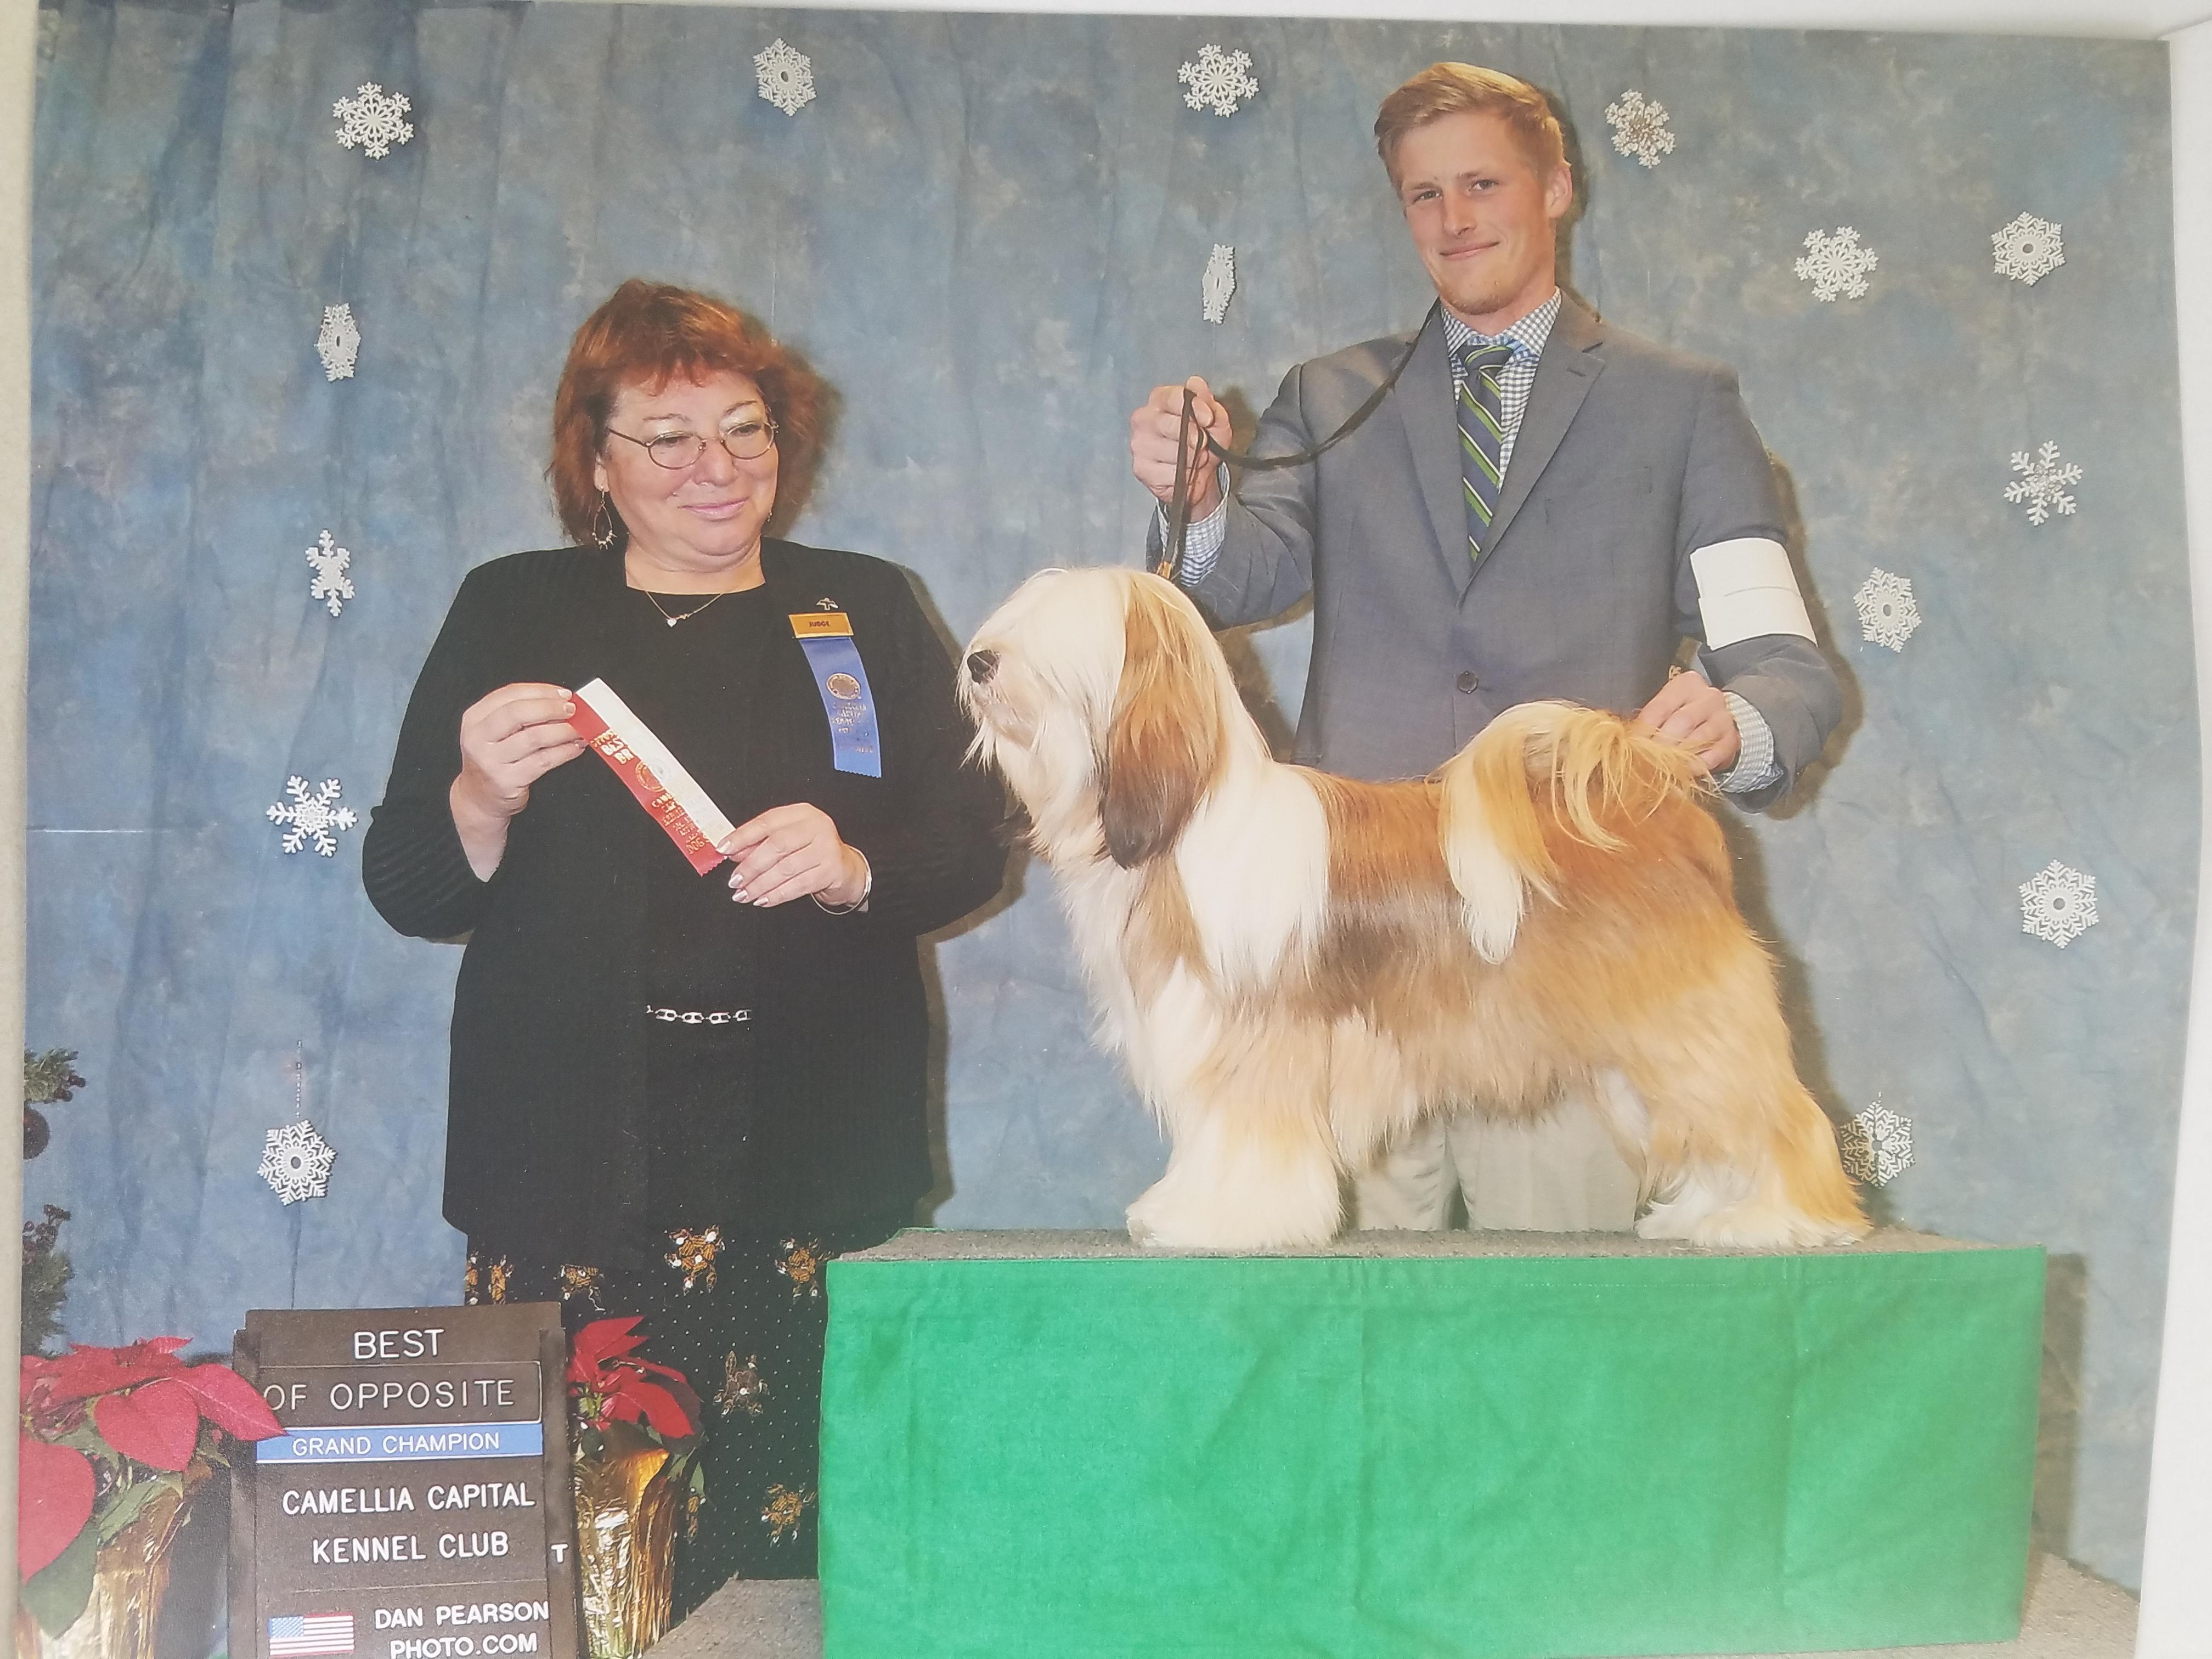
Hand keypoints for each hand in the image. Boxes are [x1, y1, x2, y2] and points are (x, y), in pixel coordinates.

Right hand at [453, 683, 585, 823]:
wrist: (479, 797)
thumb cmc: (494, 759)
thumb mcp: (495, 732)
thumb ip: (520, 714)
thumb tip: (560, 702)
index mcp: (475, 718)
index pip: (509, 694)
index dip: (541, 691)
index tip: (563, 694)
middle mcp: (478, 737)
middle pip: (517, 712)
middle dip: (550, 707)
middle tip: (572, 709)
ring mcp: (491, 760)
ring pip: (533, 737)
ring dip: (562, 730)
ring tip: (579, 729)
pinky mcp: (507, 781)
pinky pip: (543, 761)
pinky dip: (564, 751)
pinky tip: (575, 747)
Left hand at [721, 803, 867, 908]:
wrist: (845, 867)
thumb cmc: (811, 851)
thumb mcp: (787, 841)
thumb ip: (760, 844)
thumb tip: (732, 853)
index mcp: (801, 813)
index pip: (767, 822)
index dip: (742, 836)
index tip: (724, 849)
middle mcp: (817, 826)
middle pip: (777, 845)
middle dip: (751, 865)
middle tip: (734, 880)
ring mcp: (827, 848)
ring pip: (786, 868)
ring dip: (761, 884)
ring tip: (744, 894)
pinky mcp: (832, 871)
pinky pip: (798, 885)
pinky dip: (777, 895)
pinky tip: (763, 900)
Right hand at [1129, 377, 1228, 516]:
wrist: (1199, 475)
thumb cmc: (1204, 442)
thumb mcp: (1215, 419)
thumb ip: (1207, 400)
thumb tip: (1196, 385)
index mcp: (1160, 399)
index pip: (1174, 397)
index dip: (1195, 408)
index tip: (1208, 419)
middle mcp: (1143, 418)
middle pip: (1172, 425)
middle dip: (1195, 437)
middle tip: (1203, 444)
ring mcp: (1139, 443)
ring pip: (1173, 451)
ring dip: (1191, 459)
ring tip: (1193, 459)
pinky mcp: (1140, 468)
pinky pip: (1169, 472)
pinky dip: (1183, 475)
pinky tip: (1182, 472)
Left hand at [1634, 668, 1740, 775]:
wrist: (1715, 722)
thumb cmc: (1681, 714)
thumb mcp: (1666, 709)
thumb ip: (1650, 719)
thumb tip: (1628, 738)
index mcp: (1687, 684)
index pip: (1661, 706)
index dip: (1645, 728)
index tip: (1633, 744)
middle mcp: (1709, 696)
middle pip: (1682, 721)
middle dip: (1662, 743)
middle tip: (1647, 759)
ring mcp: (1724, 717)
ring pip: (1698, 738)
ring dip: (1679, 756)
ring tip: (1663, 767)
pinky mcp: (1732, 739)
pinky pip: (1713, 755)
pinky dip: (1697, 765)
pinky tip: (1685, 770)